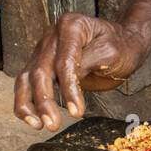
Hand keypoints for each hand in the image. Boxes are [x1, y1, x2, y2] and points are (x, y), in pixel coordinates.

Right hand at [13, 12, 147, 129]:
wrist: (124, 43)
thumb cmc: (121, 46)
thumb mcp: (111, 52)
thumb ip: (89, 62)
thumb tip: (70, 79)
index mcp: (71, 26)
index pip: (64, 61)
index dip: (69, 88)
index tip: (77, 111)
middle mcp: (52, 35)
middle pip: (41, 70)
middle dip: (45, 100)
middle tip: (53, 123)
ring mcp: (44, 49)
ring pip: (26, 78)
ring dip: (28, 104)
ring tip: (38, 125)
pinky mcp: (41, 64)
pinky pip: (27, 84)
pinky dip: (26, 103)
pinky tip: (33, 119)